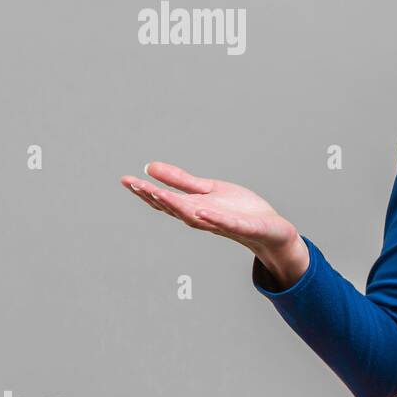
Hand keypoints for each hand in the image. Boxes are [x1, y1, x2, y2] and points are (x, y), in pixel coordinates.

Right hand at [120, 162, 304, 276]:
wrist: (270, 229)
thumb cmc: (239, 210)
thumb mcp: (208, 190)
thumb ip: (181, 181)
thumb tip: (149, 167)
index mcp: (194, 208)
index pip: (165, 200)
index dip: (145, 191)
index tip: (126, 179)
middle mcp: (203, 218)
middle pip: (175, 208)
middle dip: (154, 197)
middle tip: (135, 185)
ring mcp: (222, 224)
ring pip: (196, 217)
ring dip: (177, 206)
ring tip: (159, 193)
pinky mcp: (243, 227)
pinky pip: (227, 224)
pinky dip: (214, 219)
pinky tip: (202, 211)